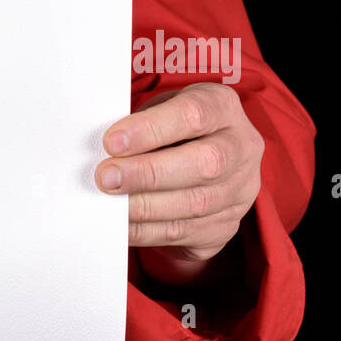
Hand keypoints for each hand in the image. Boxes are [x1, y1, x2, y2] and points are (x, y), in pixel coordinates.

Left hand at [95, 82, 262, 286]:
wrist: (207, 167)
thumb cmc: (172, 132)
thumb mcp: (159, 111)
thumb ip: (138, 124)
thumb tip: (99, 149)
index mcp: (222, 107)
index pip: (194, 114)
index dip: (150, 129)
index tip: (111, 142)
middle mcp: (241, 147)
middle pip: (204, 162)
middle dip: (148, 173)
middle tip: (107, 177)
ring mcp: (239, 190)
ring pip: (195, 204)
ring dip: (144, 207)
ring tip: (109, 204)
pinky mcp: (225, 225)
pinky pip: (185, 232)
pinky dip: (146, 231)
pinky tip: (121, 225)